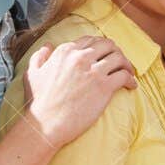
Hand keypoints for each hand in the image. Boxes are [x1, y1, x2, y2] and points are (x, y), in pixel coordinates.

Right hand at [23, 36, 137, 144]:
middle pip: (107, 45)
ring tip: (128, 73)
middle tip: (120, 62)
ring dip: (126, 64)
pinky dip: (131, 80)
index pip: (89, 41)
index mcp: (65, 52)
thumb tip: (48, 46)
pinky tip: (131, 86)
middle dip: (116, 52)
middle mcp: (80, 57)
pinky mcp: (104, 87)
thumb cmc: (39, 102)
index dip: (100, 47)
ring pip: (119, 58)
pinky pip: (124, 76)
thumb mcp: (32, 73)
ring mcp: (93, 71)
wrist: (46, 123)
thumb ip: (40, 56)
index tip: (105, 55)